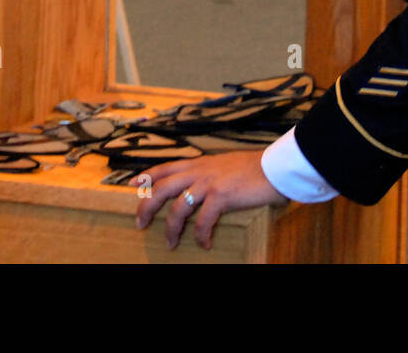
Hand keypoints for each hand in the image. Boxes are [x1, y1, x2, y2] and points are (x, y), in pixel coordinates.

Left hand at [133, 151, 285, 250]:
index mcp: (199, 163)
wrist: (274, 167)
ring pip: (177, 207)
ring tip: (171, 243)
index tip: (133, 185)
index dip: (147, 176)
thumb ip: (209, 172)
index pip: (165, 167)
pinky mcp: (221, 195)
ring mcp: (208, 182)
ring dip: (171, 229)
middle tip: (140, 224)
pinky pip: (203, 221)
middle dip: (146, 206)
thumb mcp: (224, 164)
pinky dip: (201, 235)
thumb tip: (201, 187)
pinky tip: (205, 244)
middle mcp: (199, 171)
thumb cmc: (253, 167)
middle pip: (162, 188)